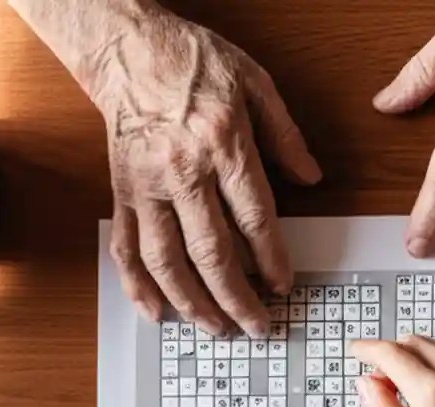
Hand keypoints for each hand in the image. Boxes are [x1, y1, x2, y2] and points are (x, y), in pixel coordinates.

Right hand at [13, 0, 320, 336]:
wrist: (130, 50)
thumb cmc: (194, 63)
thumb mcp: (256, 84)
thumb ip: (286, 135)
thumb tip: (312, 178)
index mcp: (221, 144)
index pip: (253, 217)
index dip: (271, 258)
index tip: (283, 285)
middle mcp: (181, 171)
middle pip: (211, 251)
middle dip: (236, 298)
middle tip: (257, 327)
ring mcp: (146, 186)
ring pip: (167, 260)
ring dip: (192, 303)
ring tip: (216, 329)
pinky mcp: (122, 193)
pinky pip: (127, 248)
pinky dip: (139, 285)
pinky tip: (156, 312)